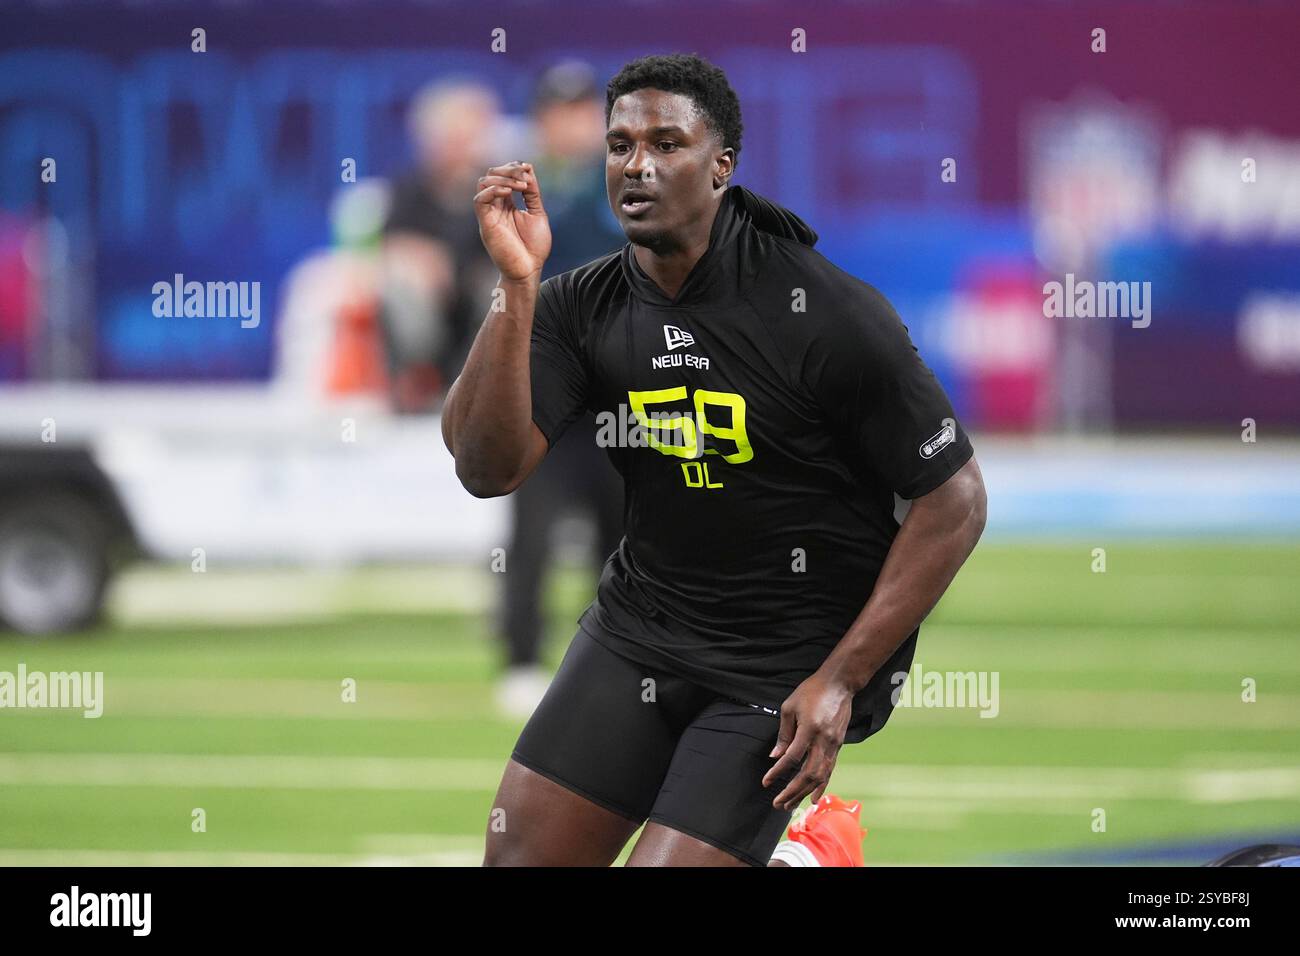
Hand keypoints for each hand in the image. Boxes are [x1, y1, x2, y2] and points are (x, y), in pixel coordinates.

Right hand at [473, 161, 551, 280]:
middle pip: (490, 175)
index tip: (528, 168)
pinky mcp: (486, 223)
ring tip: (521, 186)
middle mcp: (495, 207)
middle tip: (525, 177)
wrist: (528, 270)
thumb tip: (528, 168)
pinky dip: (493, 190)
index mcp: (507, 204)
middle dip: (508, 170)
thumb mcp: (537, 213)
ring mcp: (489, 214)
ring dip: (502, 178)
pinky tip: (509, 192)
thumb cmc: (533, 247)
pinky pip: (480, 200)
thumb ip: (532, 193)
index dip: (513, 167)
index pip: (502, 176)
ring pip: (483, 183)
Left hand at [762, 672, 853, 810]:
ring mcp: (834, 744)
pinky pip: (830, 770)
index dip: (778, 772)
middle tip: (778, 804)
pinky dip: (821, 786)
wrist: (839, 684)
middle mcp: (824, 740)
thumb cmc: (812, 691)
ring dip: (805, 793)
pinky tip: (814, 797)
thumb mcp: (790, 707)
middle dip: (792, 792)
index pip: (792, 758)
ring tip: (791, 804)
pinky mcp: (839, 746)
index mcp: (809, 728)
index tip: (766, 782)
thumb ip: (783, 733)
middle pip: (808, 774)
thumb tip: (775, 756)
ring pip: (820, 776)